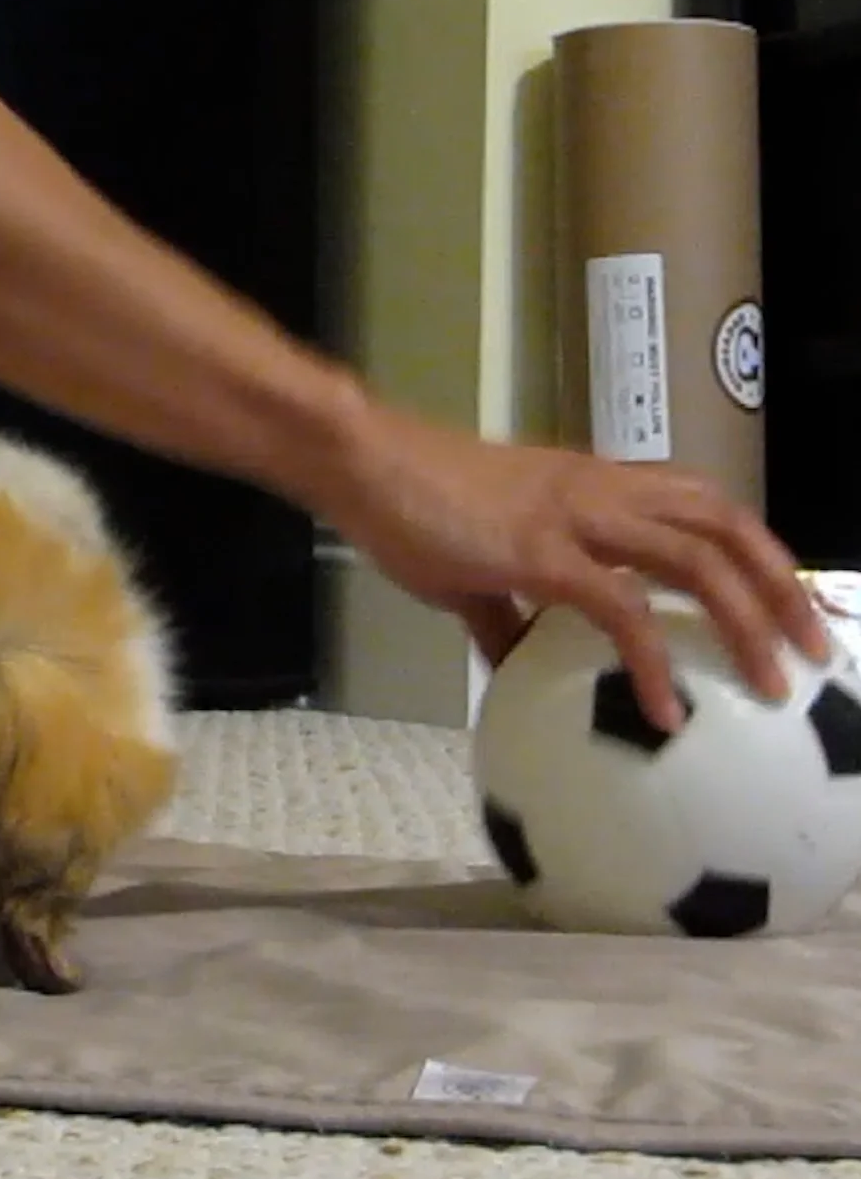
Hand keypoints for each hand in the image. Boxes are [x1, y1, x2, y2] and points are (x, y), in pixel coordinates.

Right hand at [324, 401, 826, 731]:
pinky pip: (621, 611)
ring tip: (779, 683)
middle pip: (723, 521)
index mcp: (596, 485)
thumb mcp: (473, 569)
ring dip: (749, 618)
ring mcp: (578, 516)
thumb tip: (521, 666)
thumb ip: (507, 615)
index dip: (756, 548)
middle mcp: (604, 490)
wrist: (364, 464)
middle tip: (818, 645)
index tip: (790, 601)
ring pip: (696, 556)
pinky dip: (654, 663)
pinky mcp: (543, 550)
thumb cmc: (412, 507)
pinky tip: (666, 715)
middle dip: (782, 581)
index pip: (701, 503)